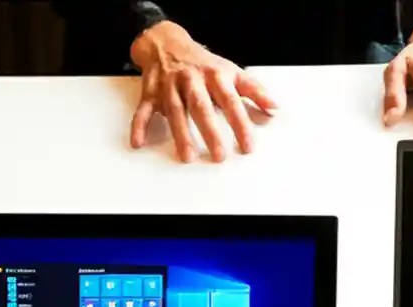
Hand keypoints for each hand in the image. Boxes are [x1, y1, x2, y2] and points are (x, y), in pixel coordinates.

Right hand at [129, 21, 275, 162]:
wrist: (167, 42)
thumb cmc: (202, 64)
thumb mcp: (231, 71)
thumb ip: (253, 90)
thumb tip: (274, 108)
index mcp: (214, 75)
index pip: (230, 100)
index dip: (240, 123)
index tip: (248, 146)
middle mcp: (191, 80)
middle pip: (201, 106)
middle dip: (210, 131)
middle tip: (219, 155)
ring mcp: (169, 86)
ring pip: (174, 110)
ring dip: (180, 134)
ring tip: (187, 157)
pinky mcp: (151, 92)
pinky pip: (144, 109)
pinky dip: (139, 125)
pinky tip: (138, 142)